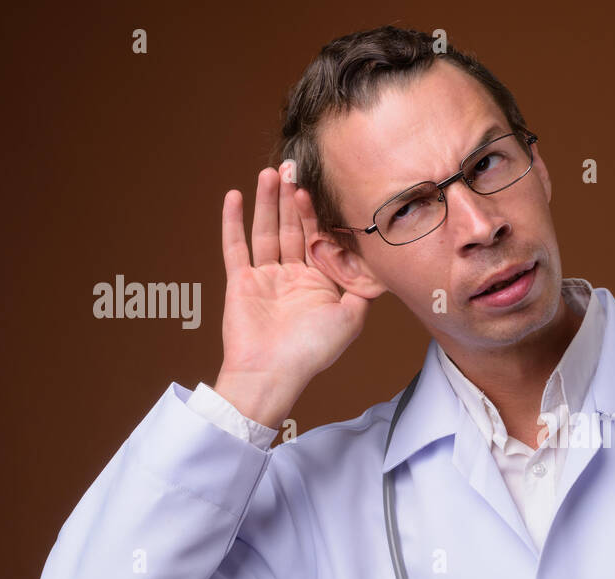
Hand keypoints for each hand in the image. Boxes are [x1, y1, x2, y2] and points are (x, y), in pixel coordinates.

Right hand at [215, 163, 373, 426]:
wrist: (272, 374)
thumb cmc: (312, 351)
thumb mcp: (351, 319)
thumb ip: (363, 290)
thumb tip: (380, 268)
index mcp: (319, 283)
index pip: (319, 239)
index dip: (317, 215)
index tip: (316, 190)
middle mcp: (293, 277)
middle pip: (292, 229)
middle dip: (292, 199)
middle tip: (292, 168)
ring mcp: (266, 277)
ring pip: (266, 231)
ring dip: (267, 202)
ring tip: (270, 172)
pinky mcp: (240, 281)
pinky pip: (235, 247)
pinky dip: (233, 222)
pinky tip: (236, 196)